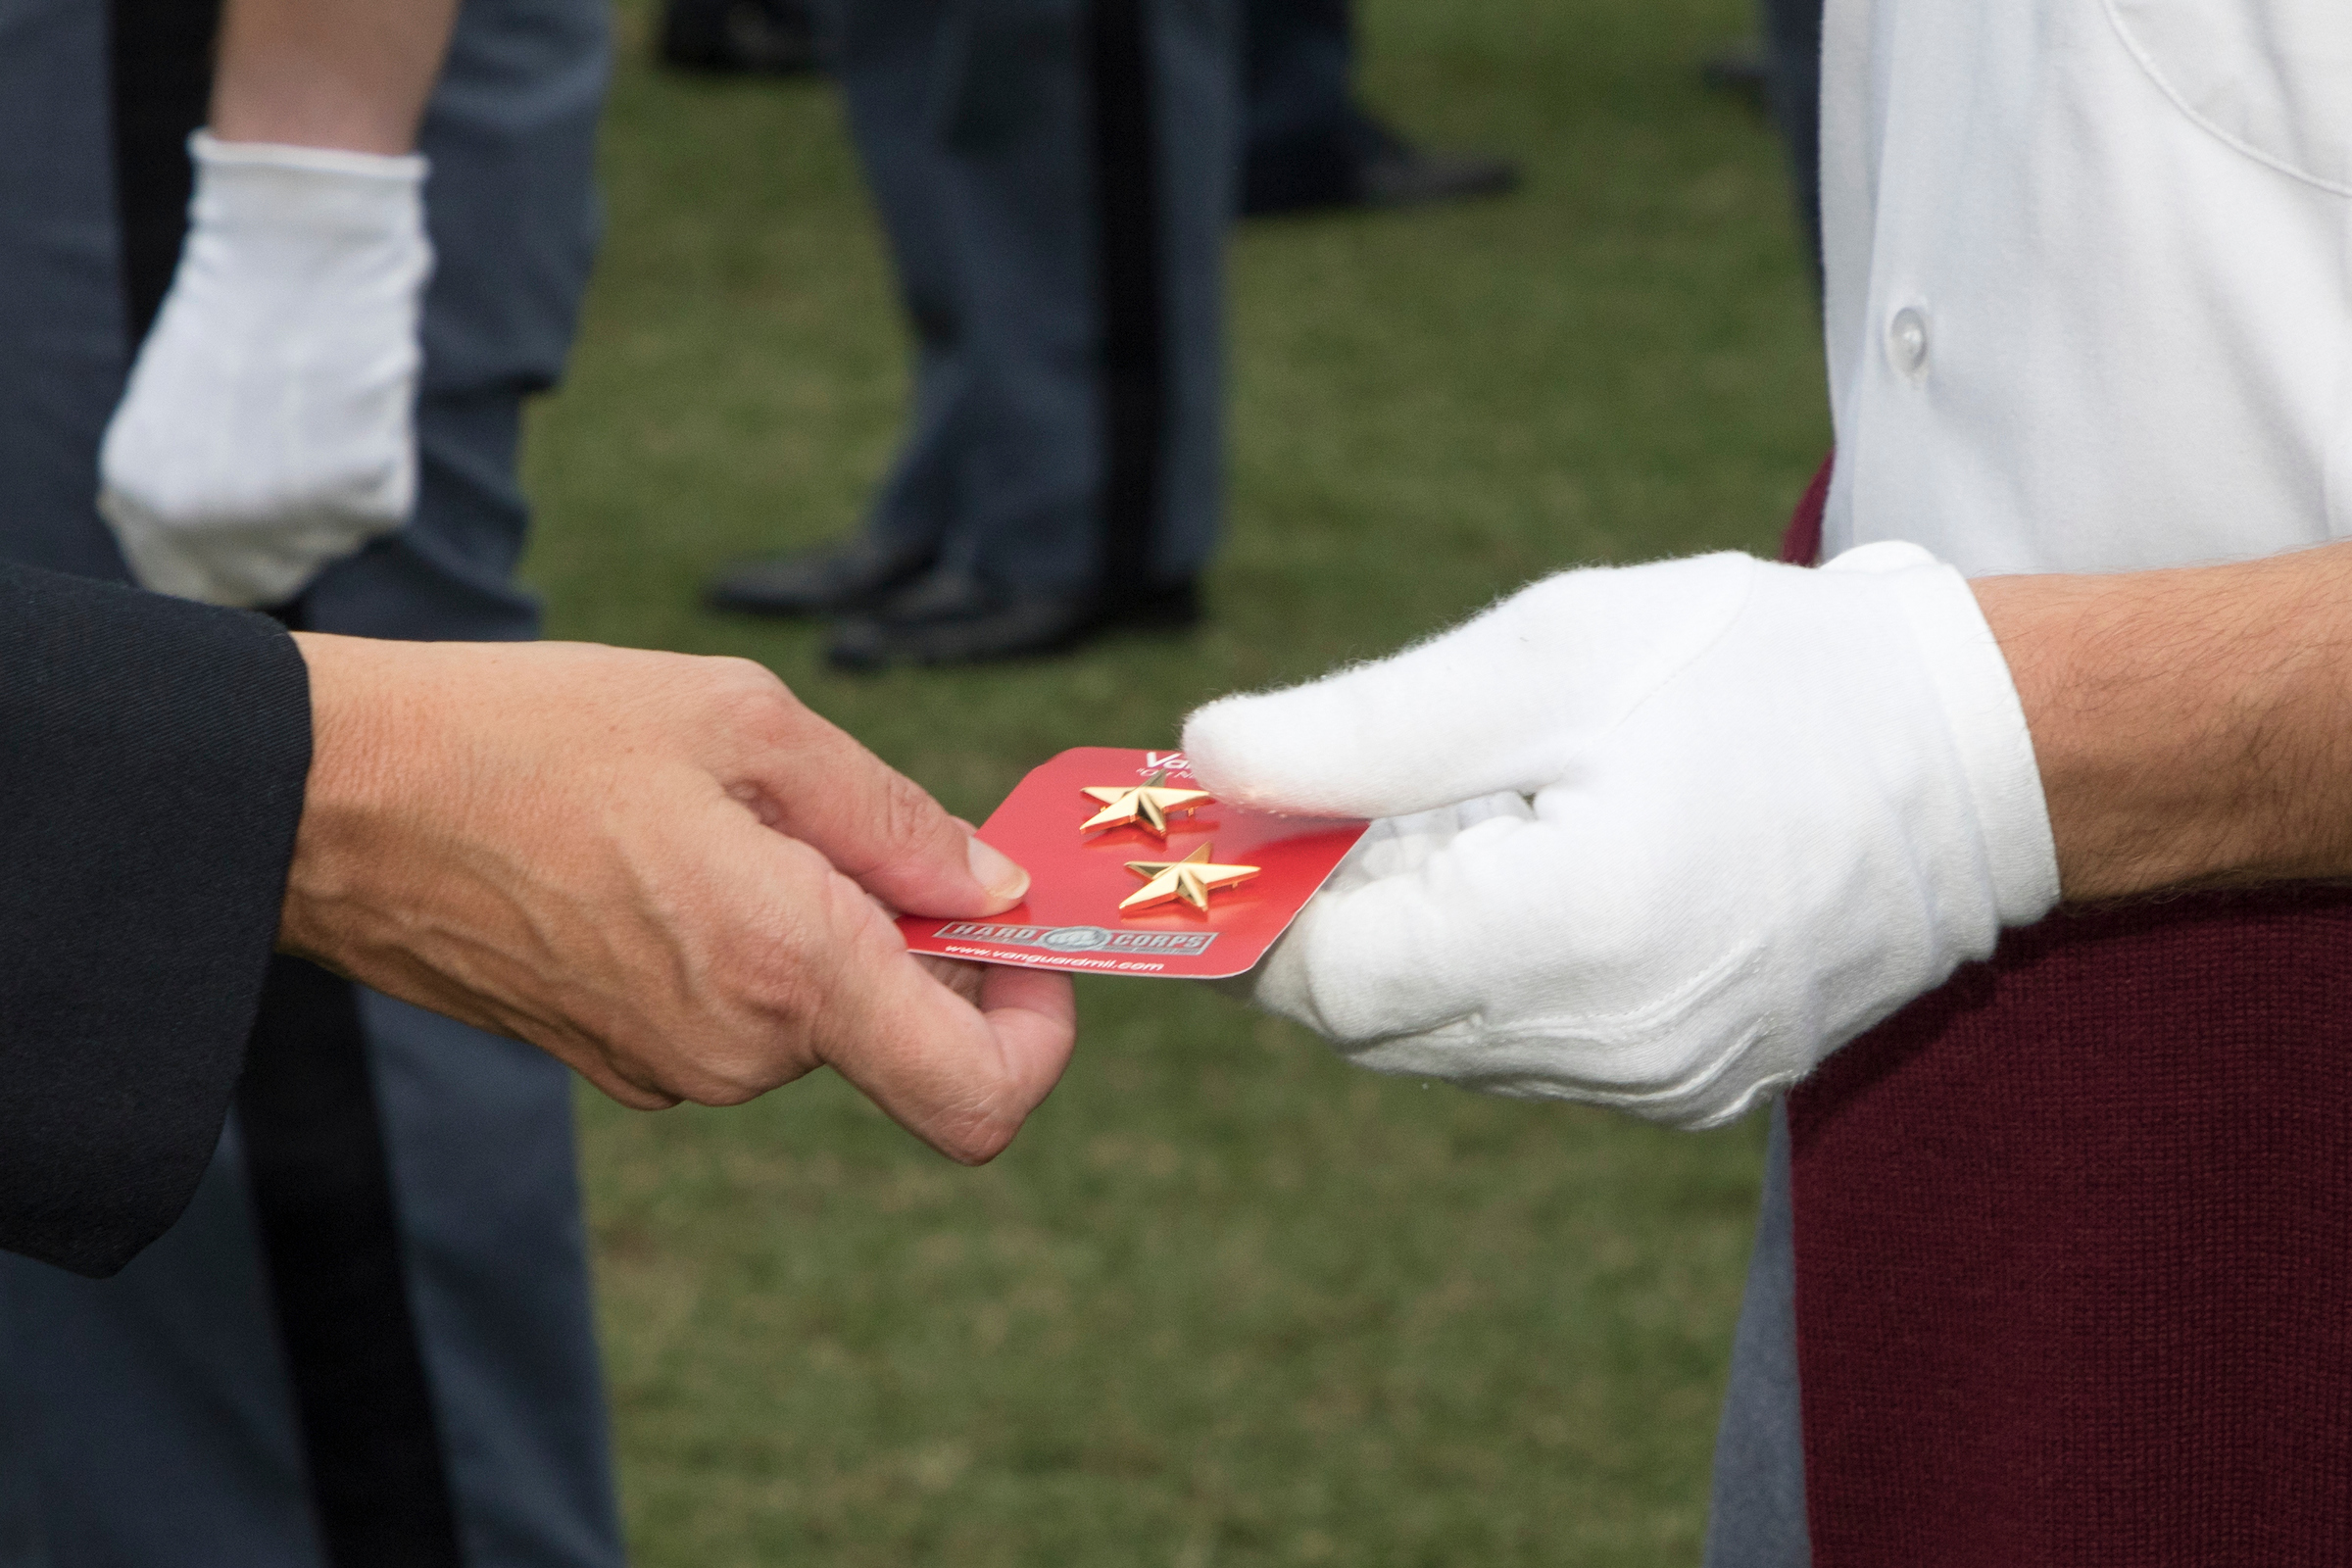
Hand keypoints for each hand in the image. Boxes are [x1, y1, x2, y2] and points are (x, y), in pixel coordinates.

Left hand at [98, 132, 431, 609]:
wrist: (295, 252)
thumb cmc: (238, 316)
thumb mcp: (171, 409)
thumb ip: (178, 488)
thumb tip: (211, 552)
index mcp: (143, 495)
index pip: (192, 587)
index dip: (233, 558)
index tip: (263, 517)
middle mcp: (201, 517)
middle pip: (270, 576)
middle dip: (294, 527)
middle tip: (303, 450)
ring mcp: (276, 511)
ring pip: (333, 540)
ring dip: (341, 487)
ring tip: (323, 409)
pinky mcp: (351, 494)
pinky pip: (384, 506)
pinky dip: (385, 461)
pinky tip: (357, 406)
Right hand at [280, 636, 1075, 1163]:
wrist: (333, 803)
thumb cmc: (533, 735)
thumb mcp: (747, 723)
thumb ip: (897, 821)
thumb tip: (993, 893)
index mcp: (791, 973)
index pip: (980, 1094)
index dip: (1040, 1032)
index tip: (1026, 945)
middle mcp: (740, 1051)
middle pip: (900, 1025)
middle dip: (907, 926)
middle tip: (825, 807)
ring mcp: (672, 1069)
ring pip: (816, 1010)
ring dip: (815, 919)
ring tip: (714, 809)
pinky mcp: (617, 1058)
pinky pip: (738, 1009)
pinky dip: (748, 938)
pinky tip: (662, 845)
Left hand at [1182, 544, 2057, 1128]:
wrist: (1978, 752)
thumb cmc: (1758, 674)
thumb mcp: (1549, 660)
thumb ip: (1360, 730)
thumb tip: (1202, 763)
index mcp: (1566, 938)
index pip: (1319, 978)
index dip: (1268, 891)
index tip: (1276, 802)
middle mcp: (1606, 1049)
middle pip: (1368, 1019)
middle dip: (1343, 906)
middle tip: (1410, 788)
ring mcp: (1654, 1085)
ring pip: (1440, 1041)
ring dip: (1423, 936)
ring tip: (1517, 817)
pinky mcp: (1689, 1087)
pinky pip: (1527, 1050)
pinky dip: (1501, 969)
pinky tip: (1577, 870)